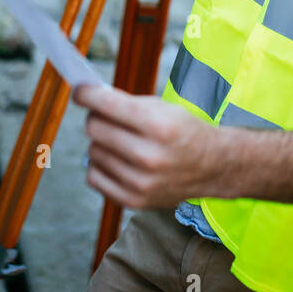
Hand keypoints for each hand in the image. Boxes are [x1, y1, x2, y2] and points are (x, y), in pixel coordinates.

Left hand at [73, 85, 219, 208]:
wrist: (212, 166)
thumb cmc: (184, 132)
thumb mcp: (163, 108)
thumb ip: (125, 104)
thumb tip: (87, 99)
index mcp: (159, 125)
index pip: (106, 105)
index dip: (86, 94)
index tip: (80, 91)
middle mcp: (149, 156)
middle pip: (94, 129)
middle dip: (97, 118)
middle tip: (106, 117)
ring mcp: (140, 182)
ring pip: (92, 152)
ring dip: (101, 144)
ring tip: (121, 143)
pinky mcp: (134, 200)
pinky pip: (93, 176)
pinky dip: (100, 165)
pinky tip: (116, 160)